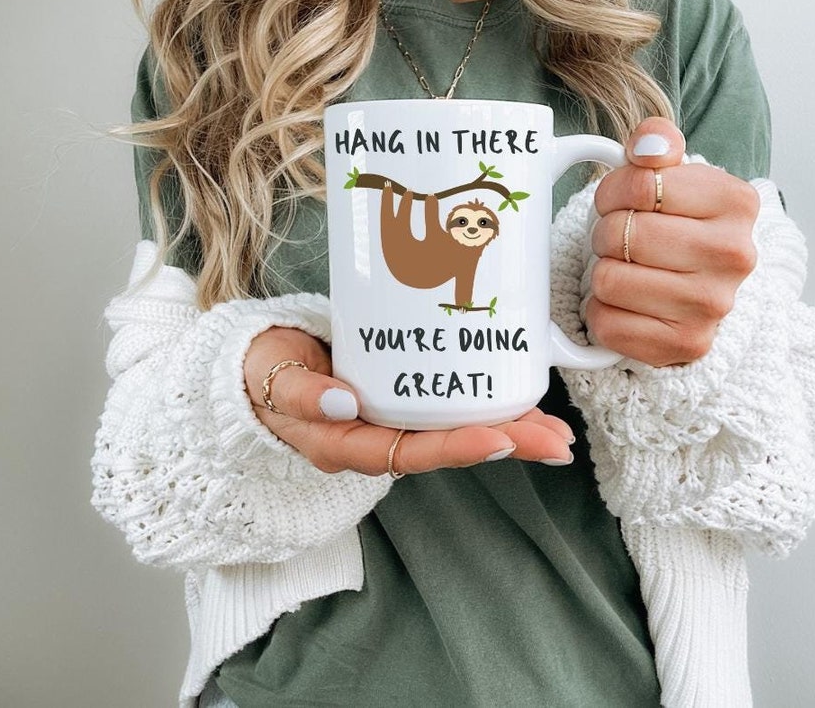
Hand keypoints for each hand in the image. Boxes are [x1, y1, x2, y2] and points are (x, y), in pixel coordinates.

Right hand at [243, 326, 574, 475]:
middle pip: (450, 445)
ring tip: (556, 430)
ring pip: (459, 427)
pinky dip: (490, 401)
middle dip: (506, 443)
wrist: (259, 363)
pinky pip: (452, 403)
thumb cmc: (264, 374)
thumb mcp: (271, 382)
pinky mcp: (404, 392)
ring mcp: (396, 416)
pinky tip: (524, 396)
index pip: (410, 452)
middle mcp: (381, 437)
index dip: (457, 448)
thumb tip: (343, 402)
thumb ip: (301, 394)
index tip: (501, 439)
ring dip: (510, 428)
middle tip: (556, 441)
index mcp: (349, 443)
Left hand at [587, 117, 759, 366]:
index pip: (639, 184)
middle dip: (608, 232)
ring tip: (627, 270)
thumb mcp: (672, 173)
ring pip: (608, 279)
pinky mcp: (686, 346)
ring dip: (604, 273)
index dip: (615, 191)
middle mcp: (735, 256)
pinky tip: (628, 304)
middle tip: (622, 239)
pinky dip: (603, 312)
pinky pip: (606, 323)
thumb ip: (657, 141)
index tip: (624, 202)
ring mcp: (713, 306)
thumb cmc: (678, 224)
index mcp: (736, 202)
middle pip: (621, 233)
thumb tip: (648, 147)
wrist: (701, 286)